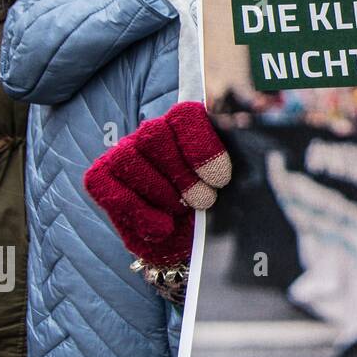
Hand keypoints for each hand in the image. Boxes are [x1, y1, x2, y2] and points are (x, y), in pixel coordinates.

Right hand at [84, 101, 231, 266]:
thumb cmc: (210, 206)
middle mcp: (150, 133)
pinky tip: (163, 228)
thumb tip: (257, 153)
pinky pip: (111, 188)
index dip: (202, 147)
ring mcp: (122, 154)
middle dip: (182, 174)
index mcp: (185, 125)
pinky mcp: (99, 178)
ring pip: (131, 158)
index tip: (221, 179)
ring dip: (162, 193)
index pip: (186, 114)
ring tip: (183, 211)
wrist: (185, 241)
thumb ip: (238, 163)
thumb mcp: (229, 185)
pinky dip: (139, 212)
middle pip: (154, 134)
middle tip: (204, 200)